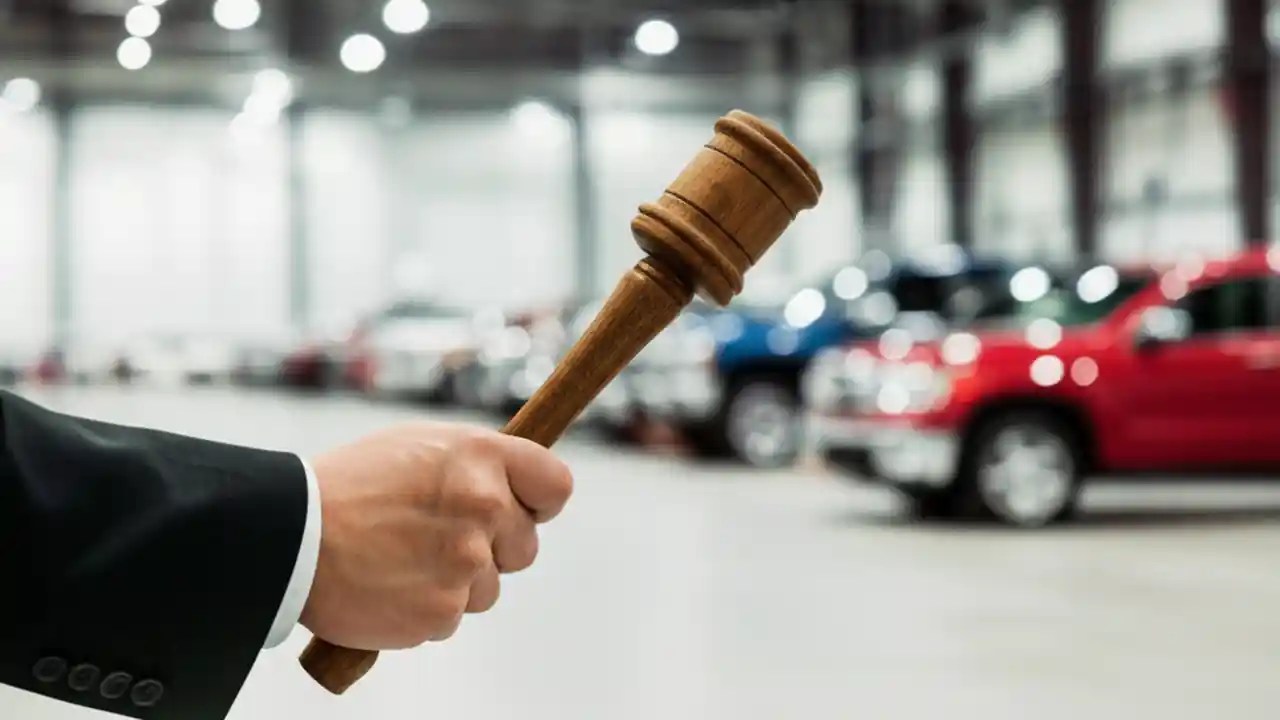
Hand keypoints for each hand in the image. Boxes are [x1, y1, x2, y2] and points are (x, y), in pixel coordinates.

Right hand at [299, 422, 572, 650]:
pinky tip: (390, 584)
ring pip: (489, 587)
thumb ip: (476, 465)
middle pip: (526, 546)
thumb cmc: (350, 484)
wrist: (289, 533)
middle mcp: (483, 506)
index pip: (555, 485)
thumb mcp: (421, 446)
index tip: (524, 510)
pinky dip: (425, 608)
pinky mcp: (442, 610)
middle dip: (493, 548)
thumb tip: (516, 489)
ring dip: (456, 582)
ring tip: (402, 558)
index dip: (540, 503)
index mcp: (481, 457)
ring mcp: (465, 561)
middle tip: (438, 538)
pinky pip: (452, 616)